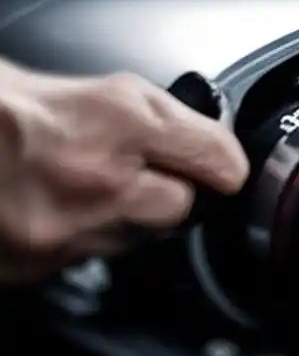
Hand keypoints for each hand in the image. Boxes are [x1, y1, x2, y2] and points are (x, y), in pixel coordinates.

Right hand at [0, 61, 248, 281]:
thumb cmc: (8, 106)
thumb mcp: (101, 89)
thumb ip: (165, 119)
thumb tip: (211, 147)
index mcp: (117, 120)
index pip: (216, 160)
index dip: (220, 162)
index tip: (219, 166)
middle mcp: (95, 180)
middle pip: (180, 209)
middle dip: (166, 191)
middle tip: (133, 171)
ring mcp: (62, 231)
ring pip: (134, 240)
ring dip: (122, 218)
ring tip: (79, 185)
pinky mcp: (34, 266)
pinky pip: (87, 260)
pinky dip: (80, 238)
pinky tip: (53, 207)